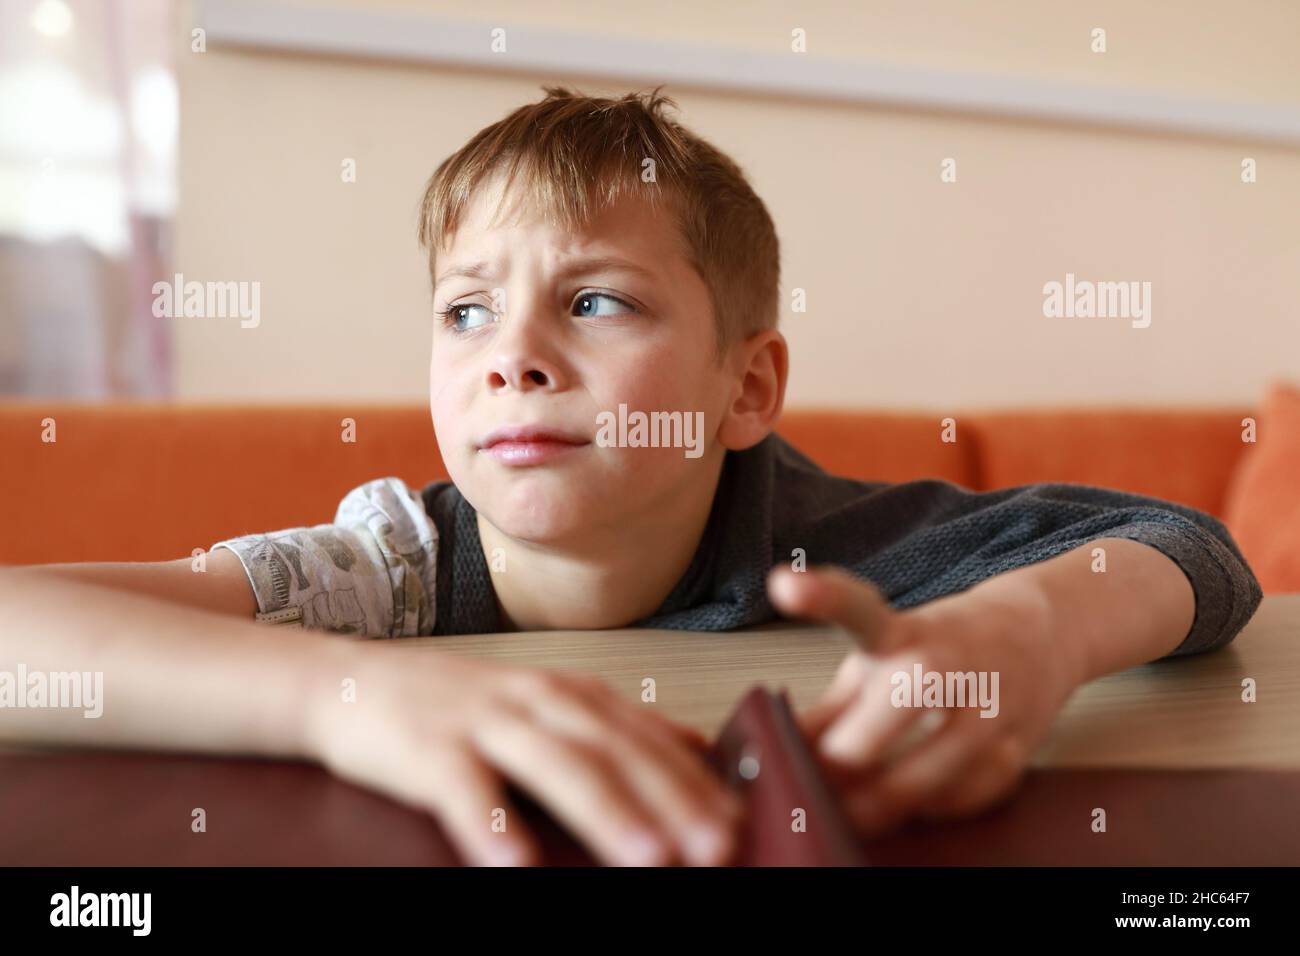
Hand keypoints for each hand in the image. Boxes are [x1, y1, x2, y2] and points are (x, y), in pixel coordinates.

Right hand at [301, 642, 742, 865]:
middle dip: (672, 801)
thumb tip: (693, 747)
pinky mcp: (428, 749)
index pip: (646, 737)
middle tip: (718, 847)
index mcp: (569, 693)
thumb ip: (610, 724)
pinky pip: (466, 792)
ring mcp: (482, 720)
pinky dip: (495, 828)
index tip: (740, 821)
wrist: (350, 682)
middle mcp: (536, 700)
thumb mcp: (541, 703)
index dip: (696, 780)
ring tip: (650, 860)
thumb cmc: (454, 705)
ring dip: (607, 814)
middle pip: (615, 752)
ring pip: (556, 767)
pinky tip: (518, 868)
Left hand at [766, 564, 1080, 836]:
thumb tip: (777, 748)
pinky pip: (957, 802)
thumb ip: (830, 705)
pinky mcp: (1015, 751)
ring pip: (919, 783)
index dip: (822, 597)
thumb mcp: (882, 655)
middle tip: (817, 780)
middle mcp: (945, 665)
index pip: (858, 610)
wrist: (1039, 633)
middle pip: (876, 728)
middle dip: (841, 763)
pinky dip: (926, 811)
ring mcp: (986, 709)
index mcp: (901, 633)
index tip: (786, 585)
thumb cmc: (944, 644)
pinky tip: (912, 802)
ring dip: (875, 806)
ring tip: (850, 809)